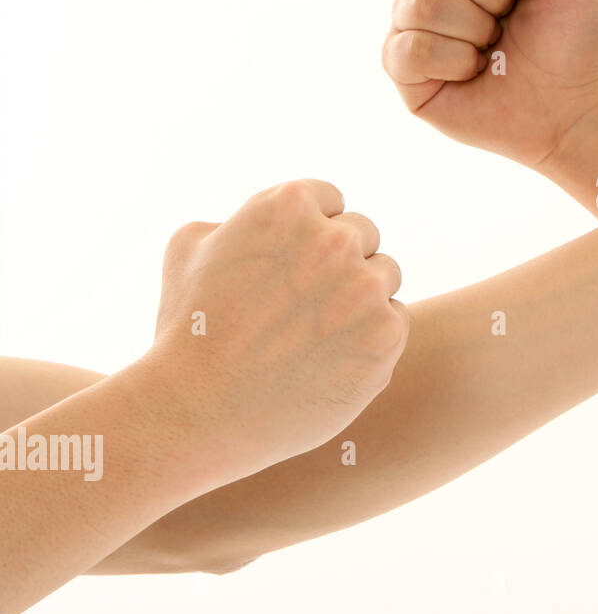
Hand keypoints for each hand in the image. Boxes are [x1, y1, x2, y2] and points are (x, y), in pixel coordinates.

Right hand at [146, 179, 408, 480]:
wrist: (197, 412)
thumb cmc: (187, 330)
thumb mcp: (190, 250)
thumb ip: (240, 219)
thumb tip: (273, 217)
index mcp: (290, 206)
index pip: (330, 201)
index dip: (310, 233)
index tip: (291, 265)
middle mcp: (335, 240)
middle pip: (363, 235)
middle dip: (339, 263)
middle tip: (304, 303)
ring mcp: (365, 288)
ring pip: (385, 275)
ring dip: (360, 297)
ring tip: (315, 332)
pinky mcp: (386, 335)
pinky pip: (395, 319)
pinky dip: (369, 336)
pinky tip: (330, 357)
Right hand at [382, 0, 597, 167]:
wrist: (582, 100)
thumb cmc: (586, 28)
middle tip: (514, 17)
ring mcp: (419, 19)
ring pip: (421, 2)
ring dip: (475, 30)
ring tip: (497, 47)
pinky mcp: (406, 67)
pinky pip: (409, 49)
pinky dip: (452, 62)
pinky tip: (473, 71)